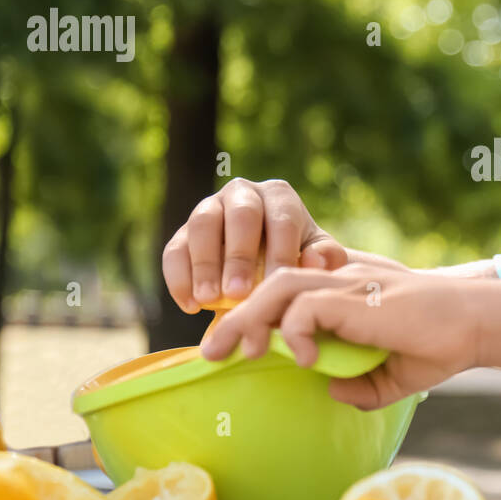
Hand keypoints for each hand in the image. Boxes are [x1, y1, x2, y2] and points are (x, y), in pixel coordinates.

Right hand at [162, 178, 346, 313]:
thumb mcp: (318, 255)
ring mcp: (209, 208)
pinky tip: (190, 306)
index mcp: (278, 195)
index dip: (278, 253)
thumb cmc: (298, 257)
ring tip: (209, 300)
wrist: (267, 263)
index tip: (275, 287)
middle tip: (238, 293)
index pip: (280, 220)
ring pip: (202, 225)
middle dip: (238, 256)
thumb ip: (326, 257)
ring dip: (204, 264)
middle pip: (239, 215)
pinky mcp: (184, 232)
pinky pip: (174, 249)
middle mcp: (242, 193)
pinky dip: (179, 278)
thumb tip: (315, 260)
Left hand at [199, 264, 484, 409]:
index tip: (236, 346)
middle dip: (234, 317)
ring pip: (279, 285)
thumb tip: (331, 392)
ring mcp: (349, 285)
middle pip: (270, 283)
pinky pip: (306, 305)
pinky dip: (295, 331)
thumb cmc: (443, 345)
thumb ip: (362, 385)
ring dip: (250, 319)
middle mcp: (342, 280)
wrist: (478, 323)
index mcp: (346, 294)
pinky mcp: (358, 296)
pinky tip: (306, 359)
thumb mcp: (395, 375)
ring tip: (239, 353)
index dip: (254, 313)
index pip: (286, 291)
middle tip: (209, 353)